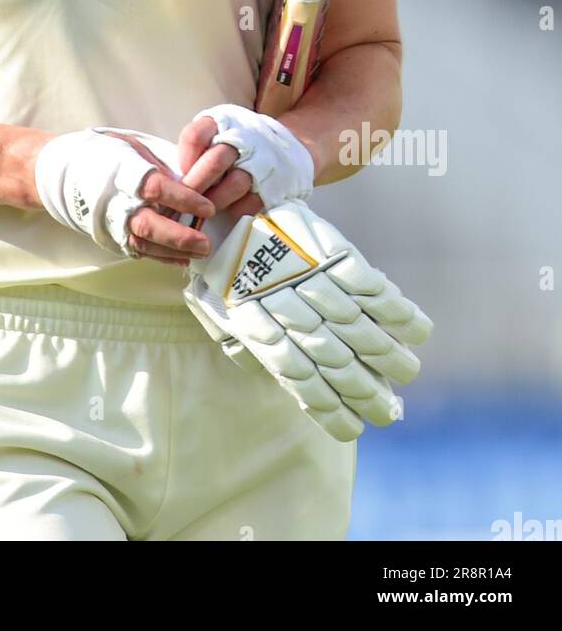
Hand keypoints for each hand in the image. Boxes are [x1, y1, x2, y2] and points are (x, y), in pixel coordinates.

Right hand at [33, 127, 215, 263]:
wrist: (64, 173)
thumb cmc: (106, 154)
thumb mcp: (133, 147)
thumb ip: (161, 164)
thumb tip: (192, 180)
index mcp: (122, 172)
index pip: (156, 188)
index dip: (183, 198)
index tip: (207, 206)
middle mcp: (115, 202)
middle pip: (147, 224)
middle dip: (179, 236)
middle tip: (205, 242)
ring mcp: (110, 223)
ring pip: (143, 244)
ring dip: (174, 251)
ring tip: (202, 251)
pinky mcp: (109, 237)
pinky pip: (138, 252)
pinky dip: (162, 257)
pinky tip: (184, 258)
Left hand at [182, 104, 315, 212]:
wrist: (287, 146)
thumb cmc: (238, 141)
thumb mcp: (217, 130)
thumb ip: (196, 147)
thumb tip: (170, 179)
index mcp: (223, 121)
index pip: (196, 135)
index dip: (184, 158)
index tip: (180, 173)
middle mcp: (244, 138)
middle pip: (215, 161)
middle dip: (195, 185)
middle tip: (183, 200)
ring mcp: (262, 161)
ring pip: (234, 184)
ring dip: (214, 200)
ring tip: (203, 209)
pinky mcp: (274, 184)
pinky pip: (251, 202)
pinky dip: (235, 209)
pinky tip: (226, 210)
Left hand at [182, 200, 432, 441]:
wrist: (230, 208)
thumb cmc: (226, 268)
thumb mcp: (221, 312)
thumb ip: (250, 349)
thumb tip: (286, 384)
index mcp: (254, 325)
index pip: (299, 376)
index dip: (329, 406)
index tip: (354, 428)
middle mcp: (284, 304)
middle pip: (332, 357)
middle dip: (363, 389)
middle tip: (387, 410)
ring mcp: (309, 275)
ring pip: (355, 324)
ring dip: (387, 353)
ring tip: (408, 372)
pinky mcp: (326, 248)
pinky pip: (367, 283)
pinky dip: (394, 308)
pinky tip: (415, 329)